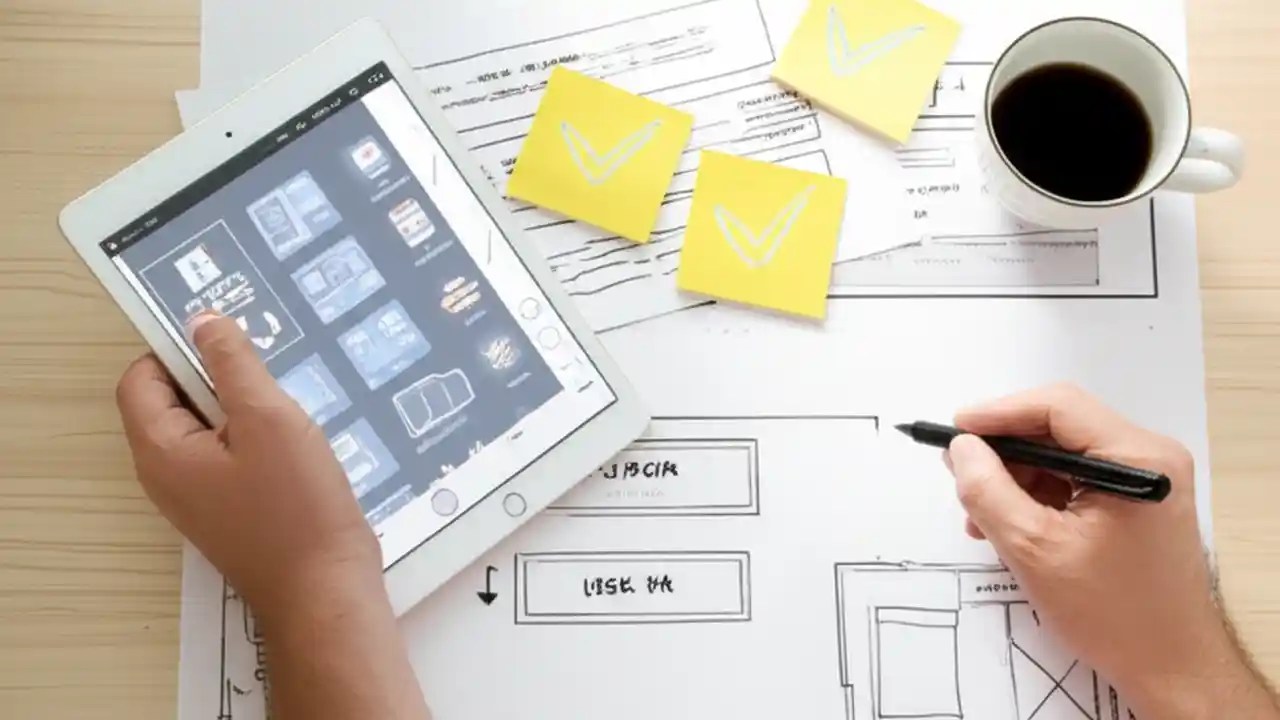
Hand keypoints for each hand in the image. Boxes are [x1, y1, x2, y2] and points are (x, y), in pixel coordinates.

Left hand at [115, 312, 381, 618]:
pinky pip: (229, 456)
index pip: (141, 378)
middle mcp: (167, 475)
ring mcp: (198, 497)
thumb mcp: (269, 420)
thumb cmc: (296, 506)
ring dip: (243, 407)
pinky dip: (256, 437)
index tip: (230, 338)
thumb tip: (203, 320)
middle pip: (173, 401)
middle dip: (217, 375)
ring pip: (207, 428)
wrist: (325, 590)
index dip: (177, 349)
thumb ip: (233, 364)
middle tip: (270, 367)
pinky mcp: (229, 511)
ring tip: (289, 403)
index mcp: (162, 450)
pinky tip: (298, 438)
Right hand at [944, 384, 1235, 710]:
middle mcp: (1149, 458)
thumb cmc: (1112, 614)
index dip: (998, 414)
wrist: (1172, 668)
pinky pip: (1075, 481)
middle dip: (1004, 453)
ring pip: (1061, 456)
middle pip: (1058, 429)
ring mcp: (1145, 481)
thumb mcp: (1034, 550)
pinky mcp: (1136, 504)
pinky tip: (1009, 526)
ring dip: (1016, 479)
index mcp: (1137, 458)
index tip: (953, 433)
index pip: (1058, 407)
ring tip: (981, 517)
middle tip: (960, 477)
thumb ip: (989, 491)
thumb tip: (961, 449)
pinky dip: (1037, 497)